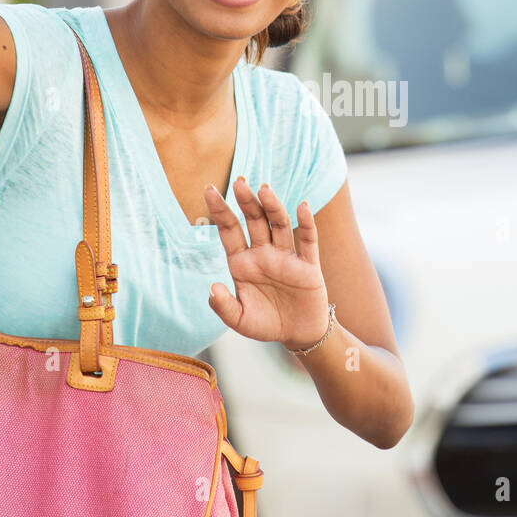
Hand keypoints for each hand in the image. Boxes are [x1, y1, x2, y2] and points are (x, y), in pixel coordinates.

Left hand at [204, 179, 331, 350]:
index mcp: (242, 263)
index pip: (229, 231)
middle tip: (239, 181)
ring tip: (264, 189)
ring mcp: (286, 257)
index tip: (209, 190)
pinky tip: (302, 206)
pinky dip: (306, 223)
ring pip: (279, 225)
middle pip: (254, 221)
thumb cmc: (267, 324)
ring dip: (272, 207)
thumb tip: (212, 288)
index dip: (220, 211)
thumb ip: (224, 307)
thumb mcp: (240, 320)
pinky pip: (308, 241)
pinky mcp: (308, 265)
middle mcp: (263, 254)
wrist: (298, 335)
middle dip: (246, 201)